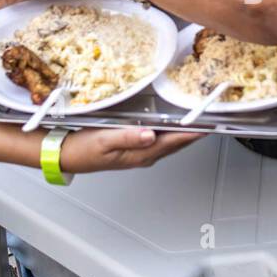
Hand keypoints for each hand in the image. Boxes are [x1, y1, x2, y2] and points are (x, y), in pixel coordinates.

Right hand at [60, 127, 203, 172]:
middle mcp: (143, 155)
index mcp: (139, 154)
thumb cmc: (82, 149)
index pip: (172, 142)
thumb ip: (128, 137)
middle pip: (175, 144)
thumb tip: (150, 135)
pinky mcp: (133, 148)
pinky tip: (172, 125)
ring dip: (183, 133)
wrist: (65, 155)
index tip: (208, 125)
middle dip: (193, 133)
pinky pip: (158, 141)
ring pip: (168, 143)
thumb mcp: (103, 140)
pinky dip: (170, 133)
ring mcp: (139, 153)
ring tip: (198, 121)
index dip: (191, 134)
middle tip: (211, 120)